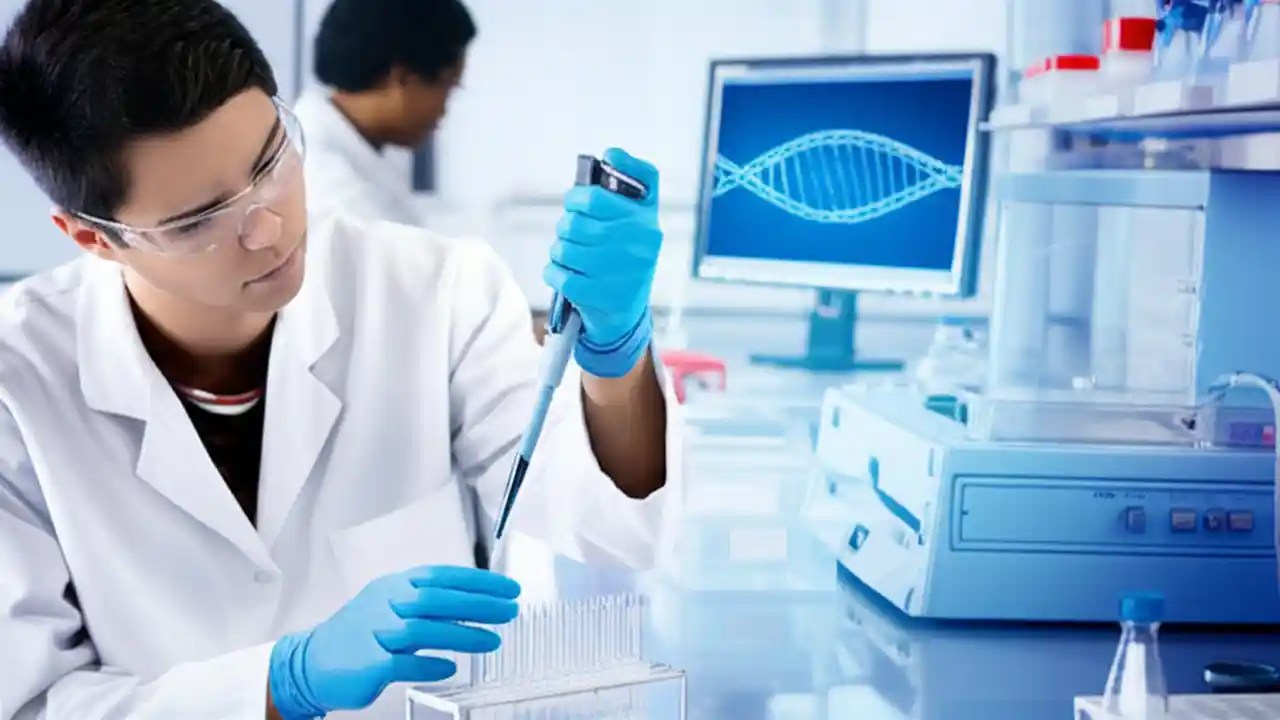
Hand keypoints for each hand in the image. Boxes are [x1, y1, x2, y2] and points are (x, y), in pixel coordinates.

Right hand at [268, 565, 519, 718]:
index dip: (478, 581)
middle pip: (436, 599)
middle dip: (478, 604)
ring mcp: (374, 632)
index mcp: (394, 585)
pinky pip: (403, 663)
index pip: (441, 576)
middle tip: (509, 610)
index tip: (508, 588)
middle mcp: (384, 603)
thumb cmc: (358, 633)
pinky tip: (450, 668)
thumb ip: (428, 601)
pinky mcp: (368, 663)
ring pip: (423, 629)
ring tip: (492, 641)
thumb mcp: (391, 604)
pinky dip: (429, 665)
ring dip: (462, 635)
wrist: (311, 662)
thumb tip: (476, 601)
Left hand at [544, 148, 662, 377]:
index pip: (596, 197)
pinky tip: (569, 275)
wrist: (627, 314)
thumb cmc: (628, 256)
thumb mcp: (641, 218)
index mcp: (646, 220)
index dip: (578, 198)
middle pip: (574, 222)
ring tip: (575, 257)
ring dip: (561, 250)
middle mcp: (637, 244)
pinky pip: (555, 272)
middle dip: (567, 226)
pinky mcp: (597, 295)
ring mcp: (617, 272)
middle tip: (574, 234)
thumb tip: (611, 154)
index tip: (578, 203)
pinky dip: (555, 272)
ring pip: (562, 247)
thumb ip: (630, 183)